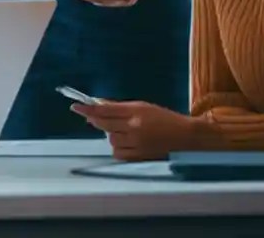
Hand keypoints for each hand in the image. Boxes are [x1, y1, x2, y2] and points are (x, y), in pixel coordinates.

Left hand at [70, 100, 212, 160]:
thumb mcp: (143, 106)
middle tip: (93, 118)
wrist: (187, 137)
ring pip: (110, 140)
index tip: (76, 107)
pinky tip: (128, 143)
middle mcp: (135, 127)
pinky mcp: (140, 157)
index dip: (88, 109)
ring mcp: (137, 144)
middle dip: (96, 121)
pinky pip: (118, 154)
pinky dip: (119, 148)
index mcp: (136, 111)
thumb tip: (98, 106)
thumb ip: (119, 108)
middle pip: (104, 125)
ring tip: (124, 131)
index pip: (105, 109)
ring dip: (112, 135)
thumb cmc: (165, 118)